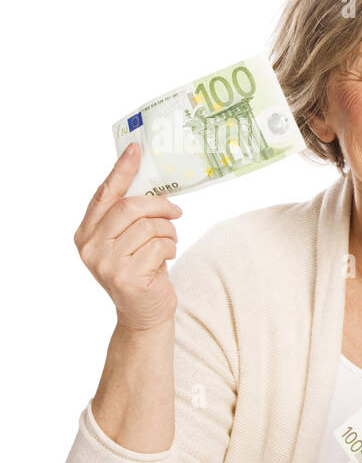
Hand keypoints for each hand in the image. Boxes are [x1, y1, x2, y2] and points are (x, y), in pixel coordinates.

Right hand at [74, 143, 182, 331]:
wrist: (144, 312)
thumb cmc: (140, 270)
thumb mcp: (128, 240)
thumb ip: (129, 216)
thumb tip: (151, 183)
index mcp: (86, 232)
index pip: (104, 194)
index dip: (121, 171)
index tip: (136, 150)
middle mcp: (90, 246)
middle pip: (130, 207)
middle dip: (159, 205)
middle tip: (175, 210)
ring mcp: (106, 263)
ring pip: (149, 227)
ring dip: (168, 231)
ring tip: (169, 242)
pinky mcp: (126, 277)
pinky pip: (159, 246)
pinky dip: (170, 247)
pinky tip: (166, 256)